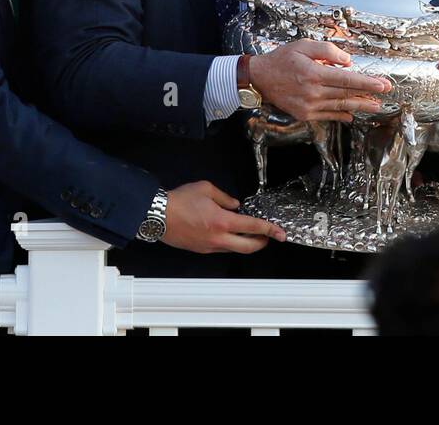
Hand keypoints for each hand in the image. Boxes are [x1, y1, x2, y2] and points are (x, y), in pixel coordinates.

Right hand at [161, 180, 285, 253]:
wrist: (157, 215)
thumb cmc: (180, 200)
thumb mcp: (206, 189)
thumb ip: (225, 197)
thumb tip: (235, 205)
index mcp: (222, 221)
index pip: (253, 228)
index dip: (270, 230)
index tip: (280, 232)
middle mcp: (217, 238)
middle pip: (248, 248)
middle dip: (262, 243)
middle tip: (269, 236)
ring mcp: (208, 246)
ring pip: (234, 250)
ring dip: (246, 244)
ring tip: (250, 234)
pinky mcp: (200, 249)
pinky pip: (221, 248)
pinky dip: (230, 243)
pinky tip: (229, 233)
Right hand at [246, 40, 389, 121]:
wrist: (260, 78)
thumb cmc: (282, 59)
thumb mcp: (304, 45)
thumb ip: (328, 51)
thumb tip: (348, 62)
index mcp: (315, 73)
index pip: (348, 79)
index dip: (368, 83)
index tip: (383, 84)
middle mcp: (313, 92)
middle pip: (348, 94)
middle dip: (369, 94)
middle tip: (386, 93)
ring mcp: (309, 106)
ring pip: (340, 106)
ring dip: (360, 106)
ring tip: (375, 106)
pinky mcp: (304, 114)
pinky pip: (328, 115)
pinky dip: (342, 114)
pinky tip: (352, 114)